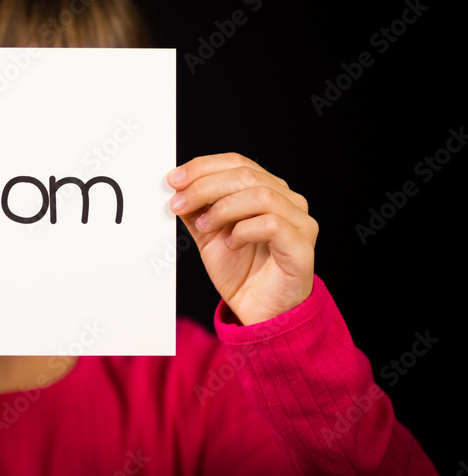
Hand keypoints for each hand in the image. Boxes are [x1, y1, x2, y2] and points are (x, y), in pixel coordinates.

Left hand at [167, 153, 317, 324]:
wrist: (260, 312)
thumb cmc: (241, 272)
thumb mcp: (208, 235)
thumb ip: (195, 210)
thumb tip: (175, 188)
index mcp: (267, 190)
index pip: (237, 163)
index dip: (203, 167)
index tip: (174, 180)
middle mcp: (287, 200)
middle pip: (245, 175)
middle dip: (204, 187)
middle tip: (179, 203)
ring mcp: (299, 221)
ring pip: (260, 195)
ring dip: (223, 208)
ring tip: (205, 227)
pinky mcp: (302, 244)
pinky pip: (271, 224)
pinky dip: (243, 231)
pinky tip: (230, 244)